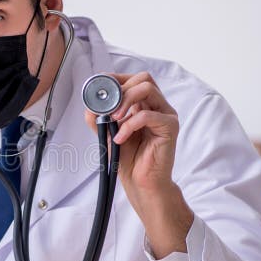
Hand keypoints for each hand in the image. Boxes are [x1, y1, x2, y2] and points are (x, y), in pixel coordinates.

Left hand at [84, 71, 192, 258]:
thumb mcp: (108, 132)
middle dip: (122, 89)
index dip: (117, 78)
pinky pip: (148, 115)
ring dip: (126, 100)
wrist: (140, 182)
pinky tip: (120, 138)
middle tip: (109, 108)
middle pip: (144, 78)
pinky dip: (129, 124)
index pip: (135, 79)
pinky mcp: (170, 127)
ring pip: (148, 89)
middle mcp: (157, 106)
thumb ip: (99, 117)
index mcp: (145, 104)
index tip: (100, 87)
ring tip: (114, 119)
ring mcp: (165, 115)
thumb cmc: (128, 158)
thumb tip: (90, 105)